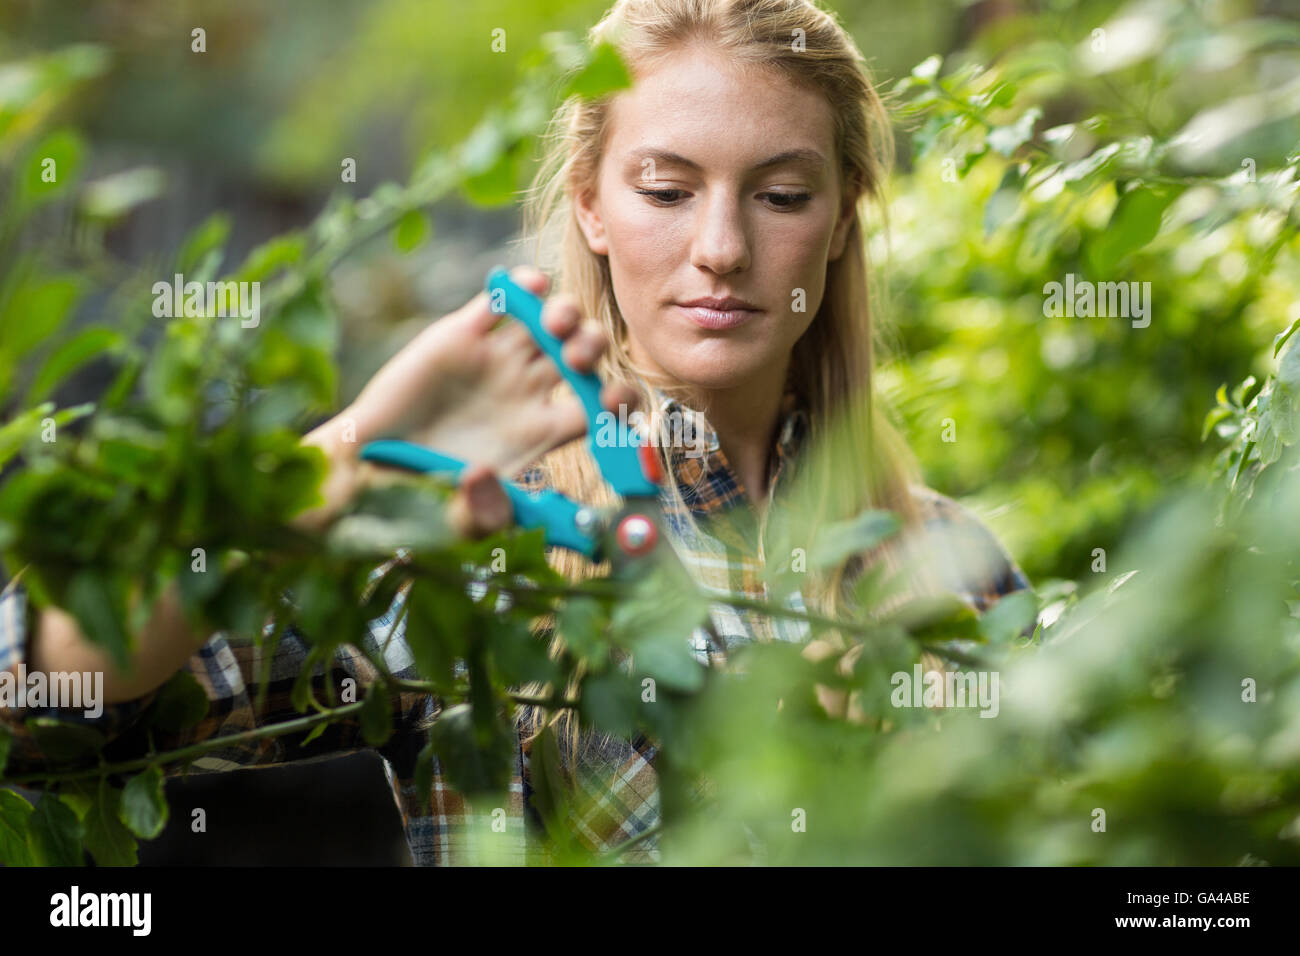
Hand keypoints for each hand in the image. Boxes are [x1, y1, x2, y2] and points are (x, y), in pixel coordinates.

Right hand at [299, 266, 635, 535]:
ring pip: (551, 320)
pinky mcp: (463, 334)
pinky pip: (503, 300)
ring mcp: (498, 358)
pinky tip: (529, 289)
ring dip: (567, 314)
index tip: (614, 400)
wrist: (370, 469)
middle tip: (577, 359)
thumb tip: (483, 477)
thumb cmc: (423, 497)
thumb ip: (484, 513)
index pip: (599, 405)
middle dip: (592, 347)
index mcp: (542, 430)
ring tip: (555, 326)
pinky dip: (522, 286)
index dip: (617, 399)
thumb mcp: (463, 521)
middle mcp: (527, 389)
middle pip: (582, 353)